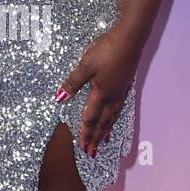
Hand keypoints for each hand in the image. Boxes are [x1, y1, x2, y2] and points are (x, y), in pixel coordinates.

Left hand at [53, 29, 141, 155]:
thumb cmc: (106, 51)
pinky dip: (114, 117)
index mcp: (101, 94)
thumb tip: (59, 98)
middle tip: (92, 152)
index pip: (90, 118)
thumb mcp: (85, 65)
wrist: (130, 39)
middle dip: (96, 137)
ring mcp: (120, 91)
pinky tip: (114, 115)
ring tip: (104, 140)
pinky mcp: (125, 84)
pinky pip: (119, 108)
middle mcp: (112, 97)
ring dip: (106, 129)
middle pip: (103, 122)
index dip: (85, 133)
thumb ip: (73, 82)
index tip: (83, 147)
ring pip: (112, 116)